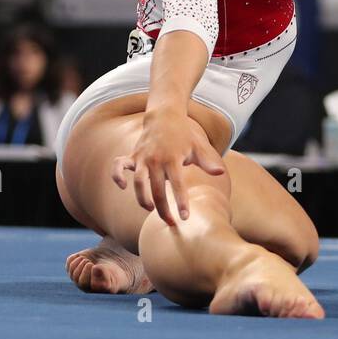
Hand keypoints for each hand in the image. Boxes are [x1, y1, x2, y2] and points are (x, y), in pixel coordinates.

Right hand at [111, 109, 225, 225]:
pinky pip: (119, 166)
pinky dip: (117, 175)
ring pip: (138, 182)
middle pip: (157, 189)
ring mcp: (142, 158)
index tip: (185, 217)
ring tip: (150, 209)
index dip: (181, 202)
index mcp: (173, 159)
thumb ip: (207, 161)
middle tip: (170, 222)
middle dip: (163, 209)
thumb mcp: (198, 146)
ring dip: (142, 198)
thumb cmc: (183, 135)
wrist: (164, 116)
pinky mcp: (132, 156)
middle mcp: (156, 160)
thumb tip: (220, 173)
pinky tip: (122, 187)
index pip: (178, 184)